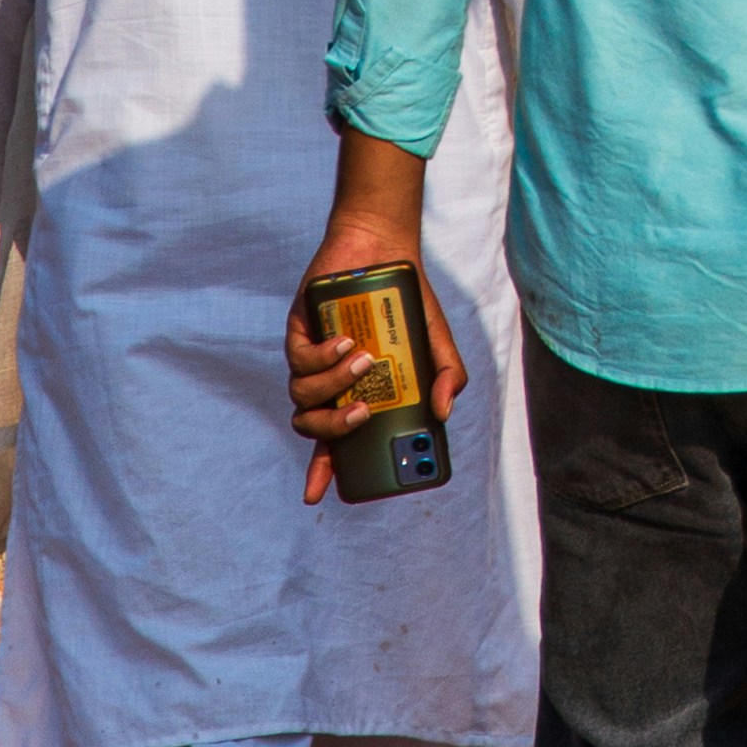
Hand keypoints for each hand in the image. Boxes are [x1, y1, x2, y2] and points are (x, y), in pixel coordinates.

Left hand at [289, 144, 457, 511]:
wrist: (386, 250)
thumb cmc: (409, 303)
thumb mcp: (436, 344)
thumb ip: (448, 378)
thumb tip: (443, 414)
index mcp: (353, 396)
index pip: (331, 445)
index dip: (321, 472)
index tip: (316, 495)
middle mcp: (327, 384)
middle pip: (313, 426)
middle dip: (333, 430)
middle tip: (362, 413)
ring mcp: (310, 359)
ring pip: (303, 394)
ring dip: (333, 385)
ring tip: (363, 359)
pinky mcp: (298, 332)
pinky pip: (299, 359)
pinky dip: (322, 356)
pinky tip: (346, 340)